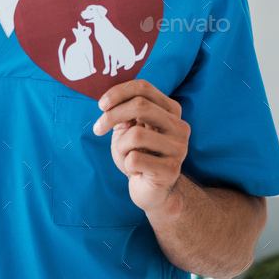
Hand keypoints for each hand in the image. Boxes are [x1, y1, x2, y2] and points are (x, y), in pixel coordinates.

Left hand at [93, 79, 190, 214]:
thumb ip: (124, 110)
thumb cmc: (139, 155)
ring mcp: (178, 148)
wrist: (151, 191)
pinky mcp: (171, 170)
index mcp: (171, 111)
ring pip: (135, 135)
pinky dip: (127, 164)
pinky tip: (135, 171)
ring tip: (126, 156)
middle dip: (112, 116)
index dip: (118, 92)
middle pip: (140, 106)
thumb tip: (106, 98)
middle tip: (98, 128)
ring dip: (121, 146)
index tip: (101, 105)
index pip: (144, 88)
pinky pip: (134, 159)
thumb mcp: (130, 128)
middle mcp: (180, 127)